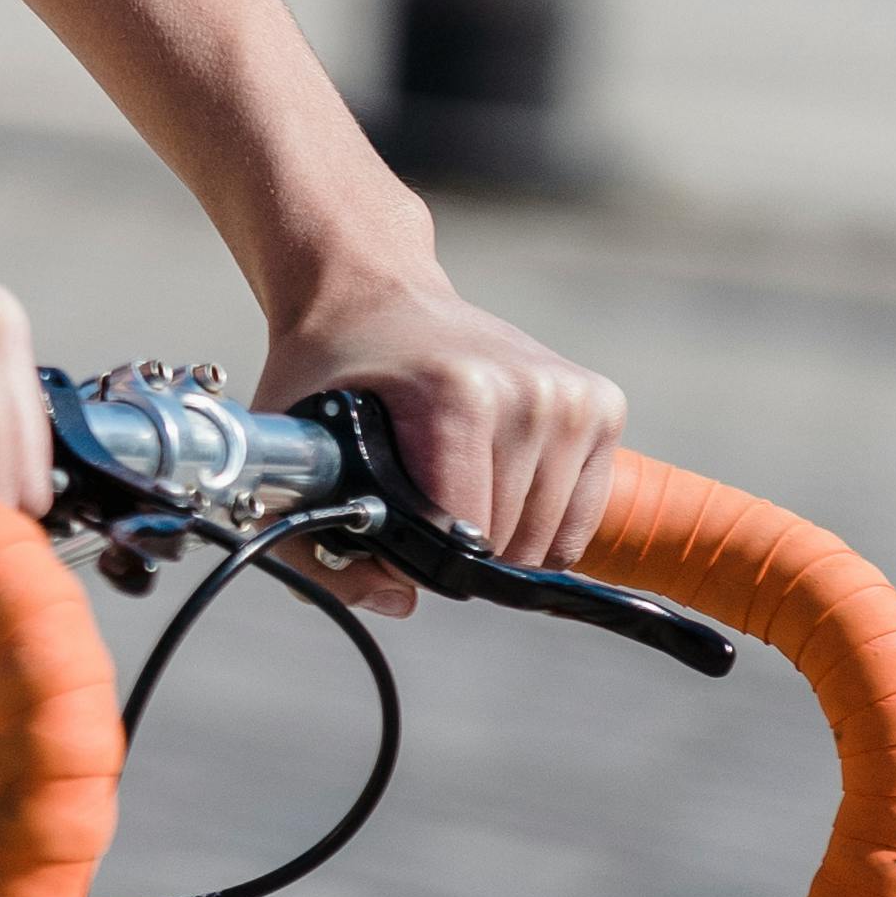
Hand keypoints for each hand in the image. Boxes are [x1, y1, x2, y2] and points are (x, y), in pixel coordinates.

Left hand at [255, 273, 623, 616]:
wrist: (375, 295)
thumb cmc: (333, 377)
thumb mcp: (296, 451)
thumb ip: (319, 550)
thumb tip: (397, 601)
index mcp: (457, 395)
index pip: (460, 538)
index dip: (415, 558)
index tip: (384, 522)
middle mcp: (526, 390)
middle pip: (505, 544)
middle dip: (456, 547)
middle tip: (418, 494)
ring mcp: (569, 396)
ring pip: (546, 541)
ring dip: (499, 537)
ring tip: (455, 482)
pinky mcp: (599, 404)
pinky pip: (580, 518)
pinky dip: (541, 523)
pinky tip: (498, 478)